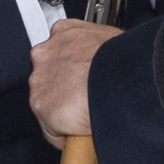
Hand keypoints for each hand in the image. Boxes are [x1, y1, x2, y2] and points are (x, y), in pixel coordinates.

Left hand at [29, 19, 115, 148]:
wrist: (120, 78)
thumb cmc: (122, 59)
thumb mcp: (111, 40)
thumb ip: (96, 48)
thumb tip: (105, 61)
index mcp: (64, 32)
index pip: (59, 51)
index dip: (70, 68)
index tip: (80, 78)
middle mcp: (45, 53)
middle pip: (49, 77)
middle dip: (65, 89)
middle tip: (86, 98)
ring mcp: (40, 79)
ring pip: (48, 102)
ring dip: (64, 111)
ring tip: (88, 113)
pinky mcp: (40, 104)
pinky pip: (51, 127)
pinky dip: (64, 132)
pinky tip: (82, 127)